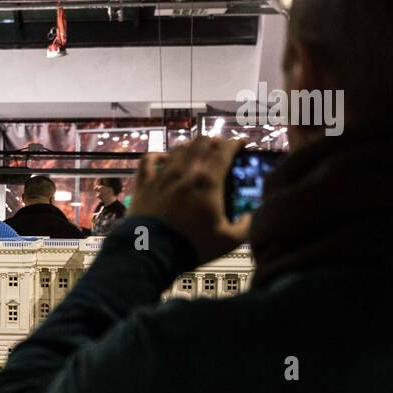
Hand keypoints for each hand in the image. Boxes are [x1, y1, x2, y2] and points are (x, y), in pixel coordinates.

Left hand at [131, 137, 250, 263]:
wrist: (152, 252)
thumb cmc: (192, 245)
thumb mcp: (228, 241)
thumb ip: (244, 227)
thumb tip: (248, 217)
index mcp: (208, 181)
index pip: (224, 150)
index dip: (235, 143)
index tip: (242, 143)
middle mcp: (185, 171)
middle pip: (201, 143)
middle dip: (214, 141)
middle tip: (220, 148)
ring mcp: (162, 175)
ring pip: (178, 149)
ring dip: (190, 146)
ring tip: (197, 151)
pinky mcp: (143, 184)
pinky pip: (148, 160)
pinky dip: (156, 155)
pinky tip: (162, 157)